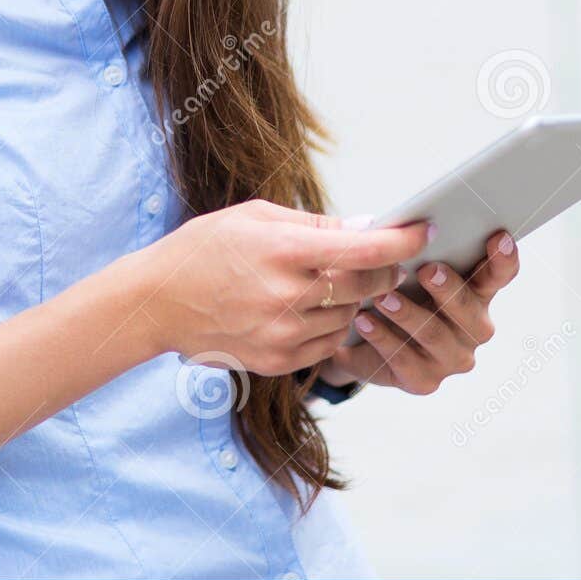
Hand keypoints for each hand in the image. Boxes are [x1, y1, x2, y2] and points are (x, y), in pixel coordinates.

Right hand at [137, 198, 427, 375]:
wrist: (157, 302)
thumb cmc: (206, 248)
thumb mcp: (255, 216)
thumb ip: (314, 224)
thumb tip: (366, 228)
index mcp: (283, 252)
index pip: (365, 251)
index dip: (402, 241)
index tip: (423, 230)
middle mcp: (287, 297)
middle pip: (366, 286)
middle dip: (383, 270)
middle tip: (381, 259)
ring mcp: (284, 334)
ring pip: (351, 316)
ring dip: (353, 299)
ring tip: (330, 282)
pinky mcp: (279, 362)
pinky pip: (328, 343)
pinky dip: (330, 324)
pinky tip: (308, 307)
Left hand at [313, 229, 520, 394]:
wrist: (358, 340)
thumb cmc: (391, 290)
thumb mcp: (400, 266)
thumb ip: (408, 248)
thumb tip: (395, 227)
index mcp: (475, 291)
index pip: (498, 275)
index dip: (503, 258)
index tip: (500, 237)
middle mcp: (472, 327)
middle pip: (470, 310)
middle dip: (450, 289)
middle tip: (428, 270)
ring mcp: (452, 357)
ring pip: (435, 335)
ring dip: (408, 314)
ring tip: (383, 297)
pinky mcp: (424, 380)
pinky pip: (405, 360)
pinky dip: (382, 337)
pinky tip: (364, 321)